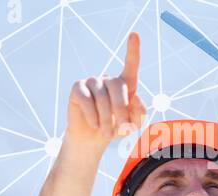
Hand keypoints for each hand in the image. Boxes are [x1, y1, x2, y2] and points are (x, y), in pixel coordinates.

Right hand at [66, 31, 145, 146]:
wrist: (93, 138)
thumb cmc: (115, 128)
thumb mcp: (132, 124)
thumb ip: (139, 113)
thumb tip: (136, 99)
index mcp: (125, 84)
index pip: (131, 65)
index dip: (133, 50)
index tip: (134, 34)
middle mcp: (108, 79)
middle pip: (118, 87)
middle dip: (122, 109)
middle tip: (123, 128)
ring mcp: (92, 81)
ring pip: (103, 97)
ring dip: (107, 118)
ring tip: (106, 133)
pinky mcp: (78, 88)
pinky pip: (87, 101)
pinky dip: (94, 116)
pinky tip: (95, 126)